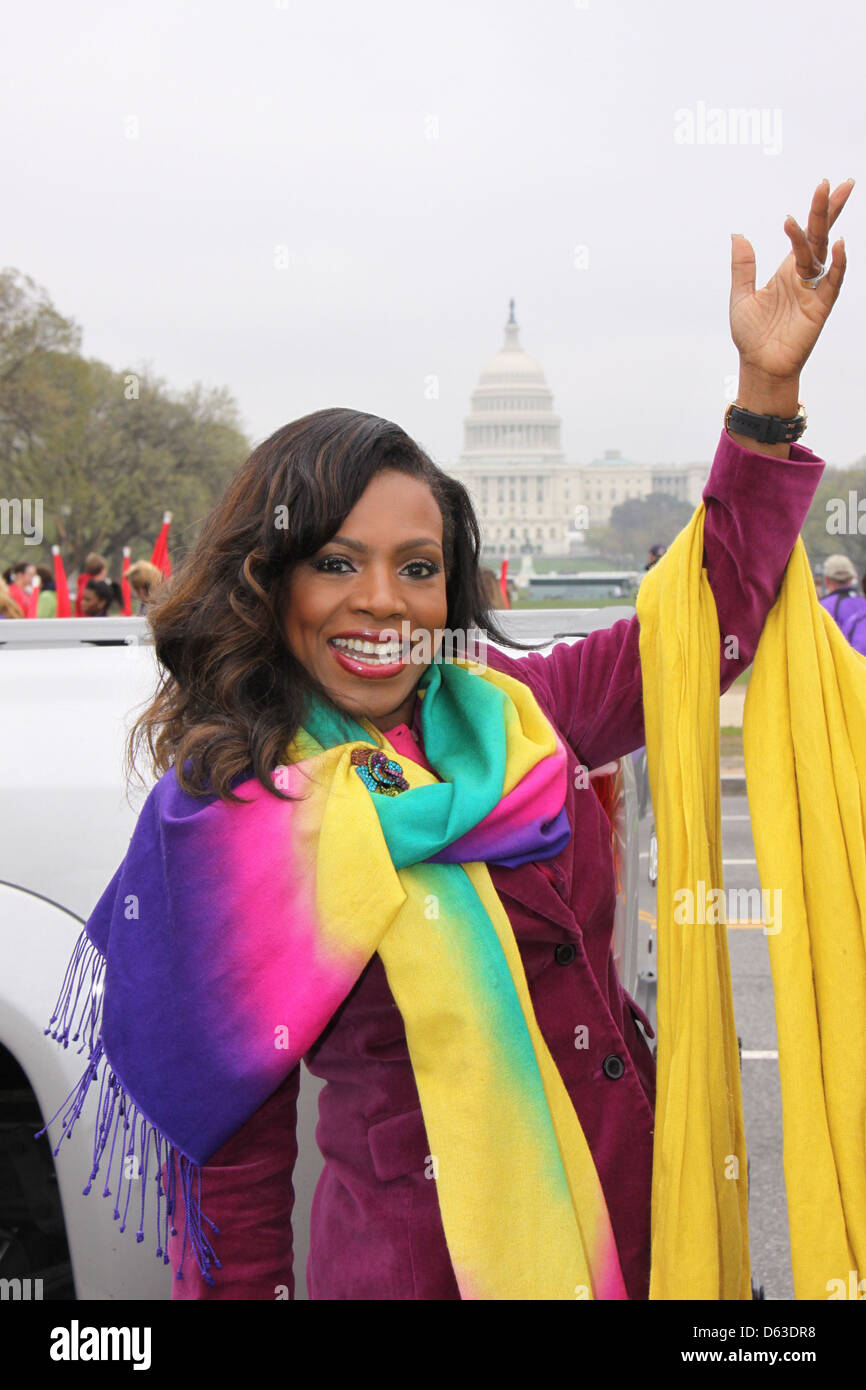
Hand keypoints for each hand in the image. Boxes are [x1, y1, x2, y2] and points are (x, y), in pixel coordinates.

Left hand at [730, 178, 852, 383]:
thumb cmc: (752, 336)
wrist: (759, 366)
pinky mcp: (820, 307)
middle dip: (827, 209)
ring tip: (830, 198)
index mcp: (787, 271)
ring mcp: (814, 290)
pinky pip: (833, 282)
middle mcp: (803, 276)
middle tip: (835, 182)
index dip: (814, 212)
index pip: (805, 235)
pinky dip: (838, 264)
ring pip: (822, 251)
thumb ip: (743, 266)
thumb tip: (738, 235)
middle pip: (819, 236)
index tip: (821, 186)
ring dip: (826, 226)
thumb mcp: (741, 295)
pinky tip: (839, 245)